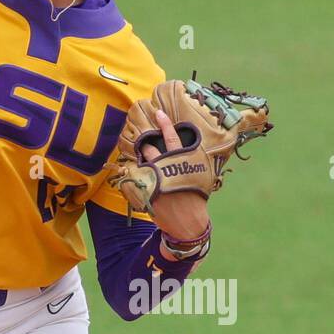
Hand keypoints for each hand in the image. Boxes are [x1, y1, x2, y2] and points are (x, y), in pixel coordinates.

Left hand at [142, 108, 210, 255]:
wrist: (188, 221)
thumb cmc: (196, 195)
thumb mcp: (200, 173)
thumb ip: (191, 158)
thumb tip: (185, 144)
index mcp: (183, 161)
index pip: (172, 138)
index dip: (165, 124)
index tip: (158, 112)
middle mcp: (168, 168)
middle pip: (151, 148)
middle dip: (145, 142)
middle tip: (141, 135)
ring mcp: (156, 179)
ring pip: (142, 160)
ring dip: (140, 156)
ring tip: (139, 151)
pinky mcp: (147, 190)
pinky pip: (136, 175)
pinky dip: (134, 171)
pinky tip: (133, 170)